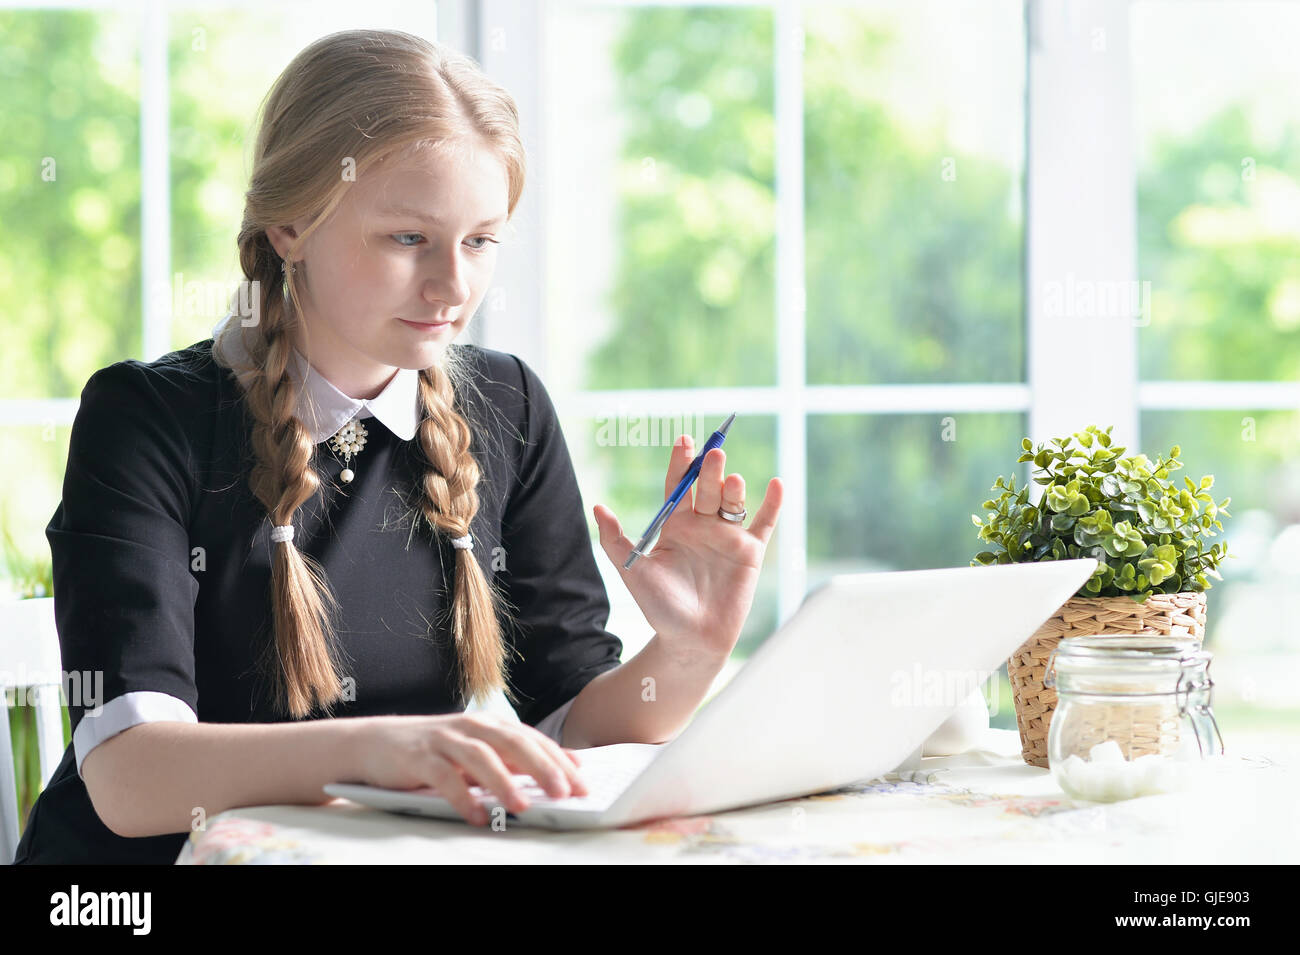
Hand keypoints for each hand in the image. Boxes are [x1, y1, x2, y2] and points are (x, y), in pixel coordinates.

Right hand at [353, 713, 588, 825]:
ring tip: (522, 806)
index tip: (582, 782)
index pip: (532, 739)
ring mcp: (444, 740)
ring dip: (503, 782)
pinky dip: (462, 796)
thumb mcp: (477, 751)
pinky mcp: (418, 757)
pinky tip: (476, 815)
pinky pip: (443, 777)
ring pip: (480, 756)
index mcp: (490, 725)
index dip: (559, 759)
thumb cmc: (435, 750)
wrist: (375, 742)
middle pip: (513, 742)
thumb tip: (560, 770)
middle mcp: (471, 726)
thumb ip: (512, 758)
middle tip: (564, 792)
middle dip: (542, 767)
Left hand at [592, 433, 782, 661]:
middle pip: (707, 489)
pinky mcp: (750, 552)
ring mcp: (728, 537)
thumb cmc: (659, 607)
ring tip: (731, 480)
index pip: (678, 486)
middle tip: (711, 454)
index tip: (683, 441)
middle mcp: (702, 525)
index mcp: (675, 525)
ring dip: (733, 487)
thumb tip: (598, 507)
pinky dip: (773, 505)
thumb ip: (615, 539)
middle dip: (708, 471)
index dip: (680, 463)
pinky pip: (764, 523)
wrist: (690, 640)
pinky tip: (776, 484)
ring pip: (733, 502)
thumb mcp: (633, 570)